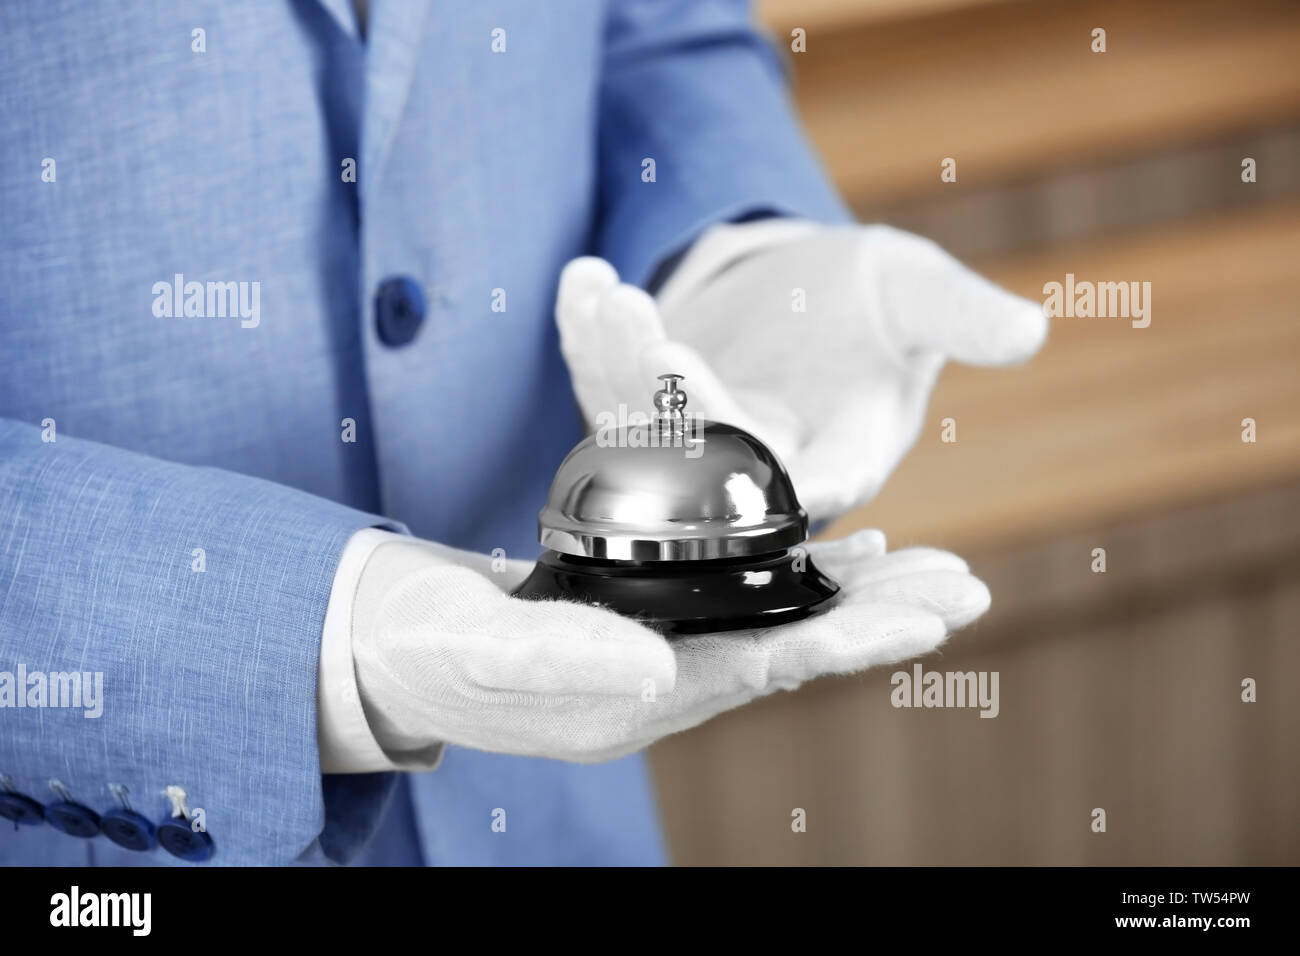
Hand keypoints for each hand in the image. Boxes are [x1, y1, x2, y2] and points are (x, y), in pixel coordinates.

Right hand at [346, 530, 988, 764]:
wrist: (386, 644)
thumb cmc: (422, 651)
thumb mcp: (477, 650)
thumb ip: (561, 659)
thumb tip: (654, 666)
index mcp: (637, 700)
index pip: (767, 668)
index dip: (849, 640)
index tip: (928, 617)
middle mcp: (665, 681)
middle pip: (795, 646)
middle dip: (881, 619)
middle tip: (968, 586)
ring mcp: (659, 648)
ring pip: (778, 618)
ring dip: (854, 595)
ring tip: (929, 568)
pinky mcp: (647, 612)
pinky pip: (740, 593)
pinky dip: (795, 570)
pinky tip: (839, 547)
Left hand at [556, 222, 1047, 522]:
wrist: (802, 292)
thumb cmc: (872, 301)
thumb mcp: (918, 298)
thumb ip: (961, 319)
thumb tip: (1031, 329)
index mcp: (833, 461)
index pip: (810, 484)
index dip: (781, 474)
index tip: (750, 432)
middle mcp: (754, 464)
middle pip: (712, 452)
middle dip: (683, 404)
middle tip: (660, 348)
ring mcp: (686, 438)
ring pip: (643, 416)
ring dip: (623, 361)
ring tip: (611, 296)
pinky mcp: (637, 403)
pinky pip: (604, 374)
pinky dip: (589, 328)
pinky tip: (581, 278)